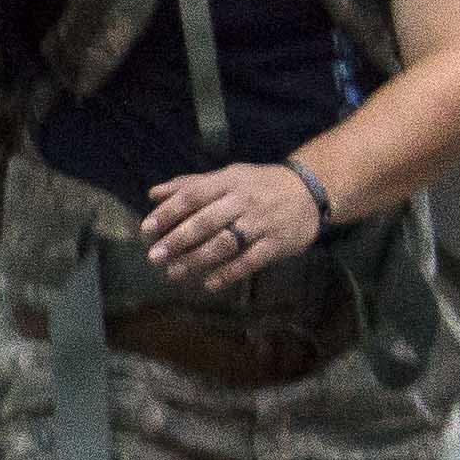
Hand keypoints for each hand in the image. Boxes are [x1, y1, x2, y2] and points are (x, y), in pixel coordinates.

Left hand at [135, 157, 328, 294]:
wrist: (311, 190)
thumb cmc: (260, 185)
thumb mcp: (229, 176)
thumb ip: (191, 184)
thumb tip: (153, 194)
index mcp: (229, 182)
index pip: (193, 195)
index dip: (168, 213)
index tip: (147, 230)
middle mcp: (244, 201)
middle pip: (206, 222)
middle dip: (177, 241)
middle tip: (154, 257)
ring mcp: (262, 223)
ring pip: (225, 244)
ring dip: (197, 260)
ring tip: (175, 273)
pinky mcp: (277, 243)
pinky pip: (250, 261)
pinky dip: (228, 274)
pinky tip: (209, 284)